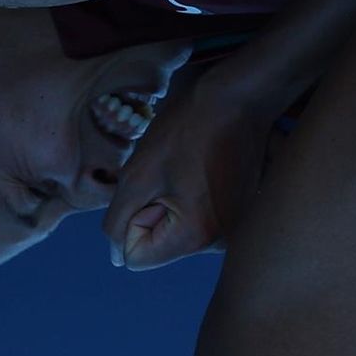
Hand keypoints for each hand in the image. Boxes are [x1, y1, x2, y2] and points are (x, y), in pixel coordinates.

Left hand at [103, 65, 287, 269]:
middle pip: (158, 245)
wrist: (238, 99)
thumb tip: (117, 256)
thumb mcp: (137, 175)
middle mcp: (218, 244)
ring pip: (175, 231)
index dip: (132, 219)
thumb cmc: (186, 130)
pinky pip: (195, 219)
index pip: (136, 257)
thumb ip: (118, 221)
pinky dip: (191, 197)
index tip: (154, 186)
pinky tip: (203, 169)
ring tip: (190, 169)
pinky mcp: (238, 215)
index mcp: (193, 238)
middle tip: (173, 173)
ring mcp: (232, 231)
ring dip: (171, 202)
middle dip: (153, 210)